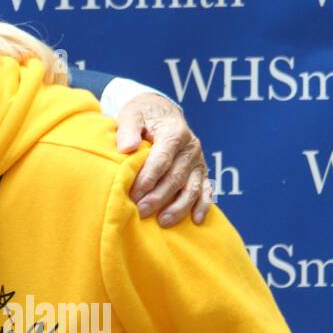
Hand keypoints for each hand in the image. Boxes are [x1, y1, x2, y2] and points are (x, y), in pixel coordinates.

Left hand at [115, 92, 209, 226]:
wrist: (160, 110)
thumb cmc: (142, 114)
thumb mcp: (132, 115)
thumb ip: (128, 129)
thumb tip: (126, 148)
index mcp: (174, 132)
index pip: (162, 160)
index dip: (148, 178)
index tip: (133, 194)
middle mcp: (190, 147)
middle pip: (176, 177)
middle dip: (159, 197)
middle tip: (141, 211)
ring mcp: (198, 160)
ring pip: (192, 188)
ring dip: (178, 207)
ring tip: (163, 222)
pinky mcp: (202, 170)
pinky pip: (206, 190)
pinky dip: (203, 205)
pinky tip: (196, 220)